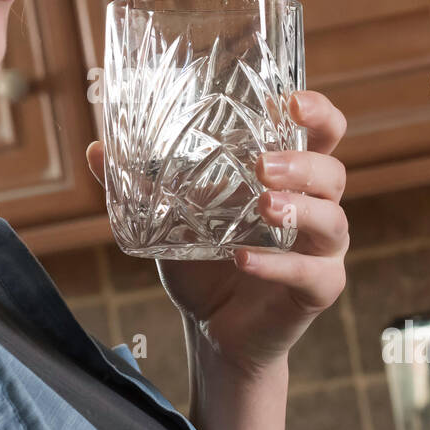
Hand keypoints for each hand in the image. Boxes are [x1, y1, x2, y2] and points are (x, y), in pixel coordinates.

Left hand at [85, 90, 348, 380]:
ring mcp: (321, 251)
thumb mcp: (170, 217)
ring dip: (300, 208)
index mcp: (290, 178)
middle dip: (304, 163)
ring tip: (264, 204)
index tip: (291, 102)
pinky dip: (277, 266)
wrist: (210, 328)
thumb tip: (95, 149)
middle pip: (333, 173)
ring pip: (332, 221)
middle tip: (263, 164)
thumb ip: (140, 184)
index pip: (323, 133)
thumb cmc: (202, 260)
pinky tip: (243, 260)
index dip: (318, 113)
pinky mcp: (317, 290)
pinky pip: (310, 275)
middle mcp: (316, 207)